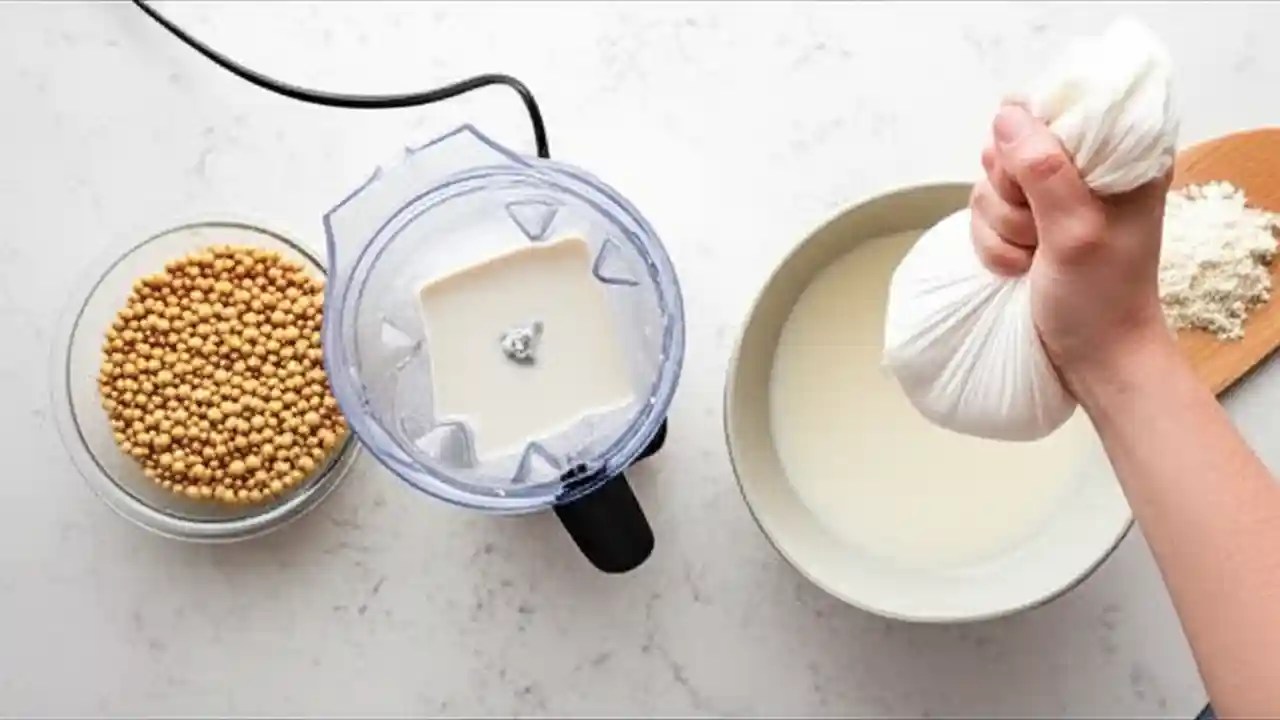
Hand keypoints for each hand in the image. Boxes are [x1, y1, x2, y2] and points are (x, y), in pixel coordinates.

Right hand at [969, 104, 1173, 398]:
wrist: (1094, 356)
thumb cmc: (1102, 296)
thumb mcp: (1076, 231)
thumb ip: (1044, 170)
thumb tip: (1007, 112)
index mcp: (1119, 157)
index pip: (1059, 108)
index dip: (1032, 140)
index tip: (1034, 180)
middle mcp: (1083, 169)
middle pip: (1012, 145)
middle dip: (1011, 193)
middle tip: (1039, 230)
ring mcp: (1050, 198)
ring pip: (990, 183)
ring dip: (1002, 227)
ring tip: (1034, 256)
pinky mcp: (1024, 224)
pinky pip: (981, 215)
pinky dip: (992, 245)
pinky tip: (1019, 267)